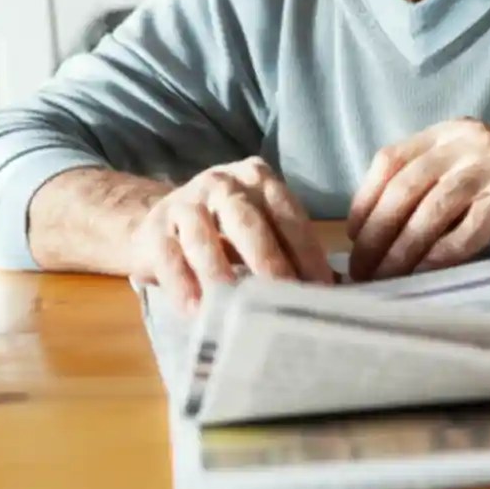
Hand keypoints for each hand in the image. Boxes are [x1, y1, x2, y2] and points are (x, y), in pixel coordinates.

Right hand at [128, 157, 331, 311]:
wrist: (156, 224)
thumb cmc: (223, 233)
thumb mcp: (259, 231)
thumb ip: (291, 251)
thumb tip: (335, 289)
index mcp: (257, 179)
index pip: (287, 212)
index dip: (306, 250)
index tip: (321, 287)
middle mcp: (222, 183)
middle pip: (248, 220)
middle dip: (269, 259)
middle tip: (285, 296)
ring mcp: (185, 203)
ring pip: (203, 236)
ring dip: (220, 271)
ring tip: (235, 305)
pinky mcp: (153, 229)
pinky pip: (169, 256)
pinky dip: (182, 284)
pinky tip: (196, 309)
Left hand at [346, 119, 489, 280]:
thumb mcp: (477, 168)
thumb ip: (437, 181)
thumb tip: (379, 228)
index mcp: (452, 131)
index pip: (390, 160)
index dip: (364, 201)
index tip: (352, 239)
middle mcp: (469, 140)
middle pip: (404, 188)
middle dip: (376, 234)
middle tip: (362, 271)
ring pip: (431, 210)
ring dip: (402, 250)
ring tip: (386, 279)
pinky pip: (469, 228)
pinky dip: (443, 254)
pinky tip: (427, 274)